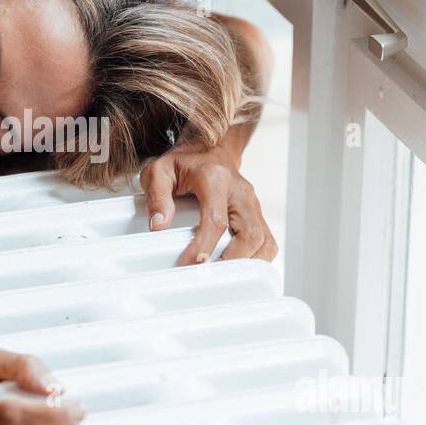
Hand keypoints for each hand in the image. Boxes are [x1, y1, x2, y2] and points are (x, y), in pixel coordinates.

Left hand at [142, 140, 278, 265]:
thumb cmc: (184, 162)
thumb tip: (159, 226)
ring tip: (224, 275)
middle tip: (209, 275)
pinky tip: (239, 267)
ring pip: (264, 239)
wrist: (209, 149)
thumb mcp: (159, 171)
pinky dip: (258, 258)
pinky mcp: (257, 213)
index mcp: (216, 179)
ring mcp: (252, 203)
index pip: (216, 220)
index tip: (190, 263)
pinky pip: (267, 240)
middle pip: (250, 234)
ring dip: (248, 263)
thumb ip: (157, 197)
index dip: (204, 246)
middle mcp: (240, 192)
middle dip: (232, 260)